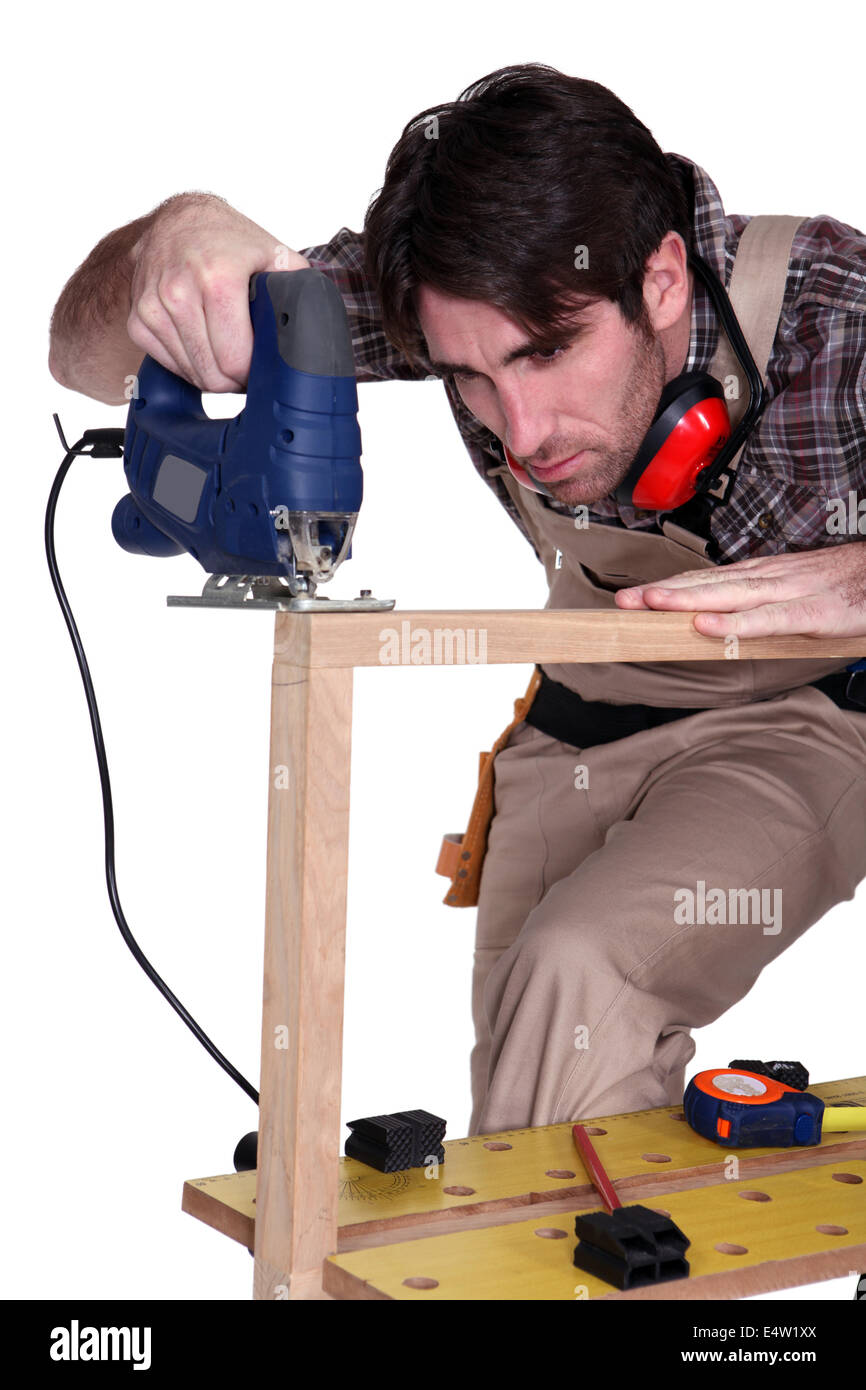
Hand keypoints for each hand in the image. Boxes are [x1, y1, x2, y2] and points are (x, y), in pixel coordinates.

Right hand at [127, 194, 309, 392]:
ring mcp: (154, 307)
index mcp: (217, 279)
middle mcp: (179, 292)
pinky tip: (201, 344)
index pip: (235, 361)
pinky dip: (188, 364)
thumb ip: (298, 290)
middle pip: (213, 374)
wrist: (178, 222)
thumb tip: (316, 327)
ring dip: (212, 373)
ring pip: (191, 374)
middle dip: (235, 380)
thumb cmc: (229, 240)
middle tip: (246, 365)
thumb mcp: (274, 254)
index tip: (261, 367)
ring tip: (225, 350)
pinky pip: (168, 365)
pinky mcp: (138, 320)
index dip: (254, 373)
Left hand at [614, 542, 865, 637]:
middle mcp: (772, 577)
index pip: (708, 580)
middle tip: (624, 601)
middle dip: (665, 592)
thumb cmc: (846, 585)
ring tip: (651, 604)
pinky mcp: (816, 612)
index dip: (670, 587)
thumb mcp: (797, 592)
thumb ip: (761, 605)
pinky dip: (737, 623)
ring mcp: (793, 591)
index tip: (633, 597)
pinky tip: (707, 626)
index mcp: (765, 574)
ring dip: (688, 599)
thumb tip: (723, 620)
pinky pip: (771, 619)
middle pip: (709, 584)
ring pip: (732, 595)